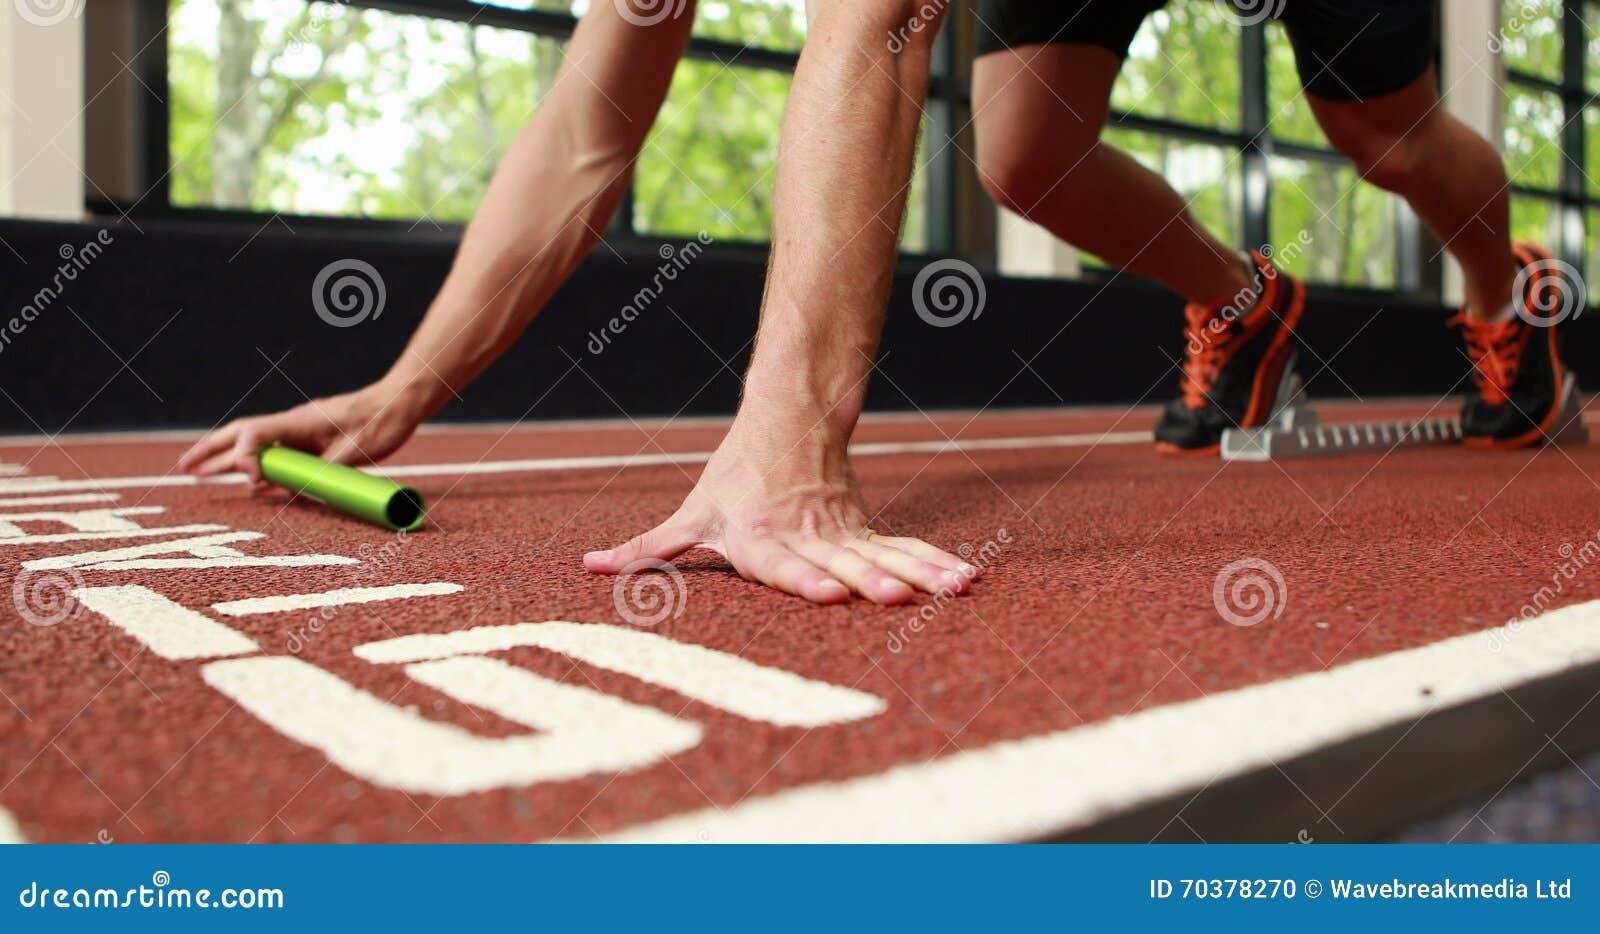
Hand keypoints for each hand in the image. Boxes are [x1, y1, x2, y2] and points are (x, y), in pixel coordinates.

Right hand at [176, 385, 420, 484]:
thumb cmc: (382, 423)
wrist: (400, 403)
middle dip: (210, 451)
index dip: (243, 458)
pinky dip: (253, 462)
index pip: (255, 435)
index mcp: (301, 422)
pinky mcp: (310, 439)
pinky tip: (244, 477)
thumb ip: (325, 470)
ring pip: (253, 443)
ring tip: (196, 471)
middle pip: (240, 435)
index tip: (250, 481)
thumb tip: (296, 489)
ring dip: (225, 456)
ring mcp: (300, 430)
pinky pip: (273, 451)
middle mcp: (294, 424)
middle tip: (182, 469)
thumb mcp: (356, 452)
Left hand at [584, 422, 977, 604]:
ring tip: (956, 589)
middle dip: (871, 582)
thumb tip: (589, 568)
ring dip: (922, 573)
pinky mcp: (868, 533)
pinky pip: (907, 549)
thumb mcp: (691, 514)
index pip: (785, 565)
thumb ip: (646, 550)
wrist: (788, 424)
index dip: (806, 581)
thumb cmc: (734, 478)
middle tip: (897, 599)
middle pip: (843, 563)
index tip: (831, 596)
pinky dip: (937, 562)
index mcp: (762, 540)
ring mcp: (843, 535)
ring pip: (887, 554)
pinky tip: (968, 580)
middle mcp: (808, 540)